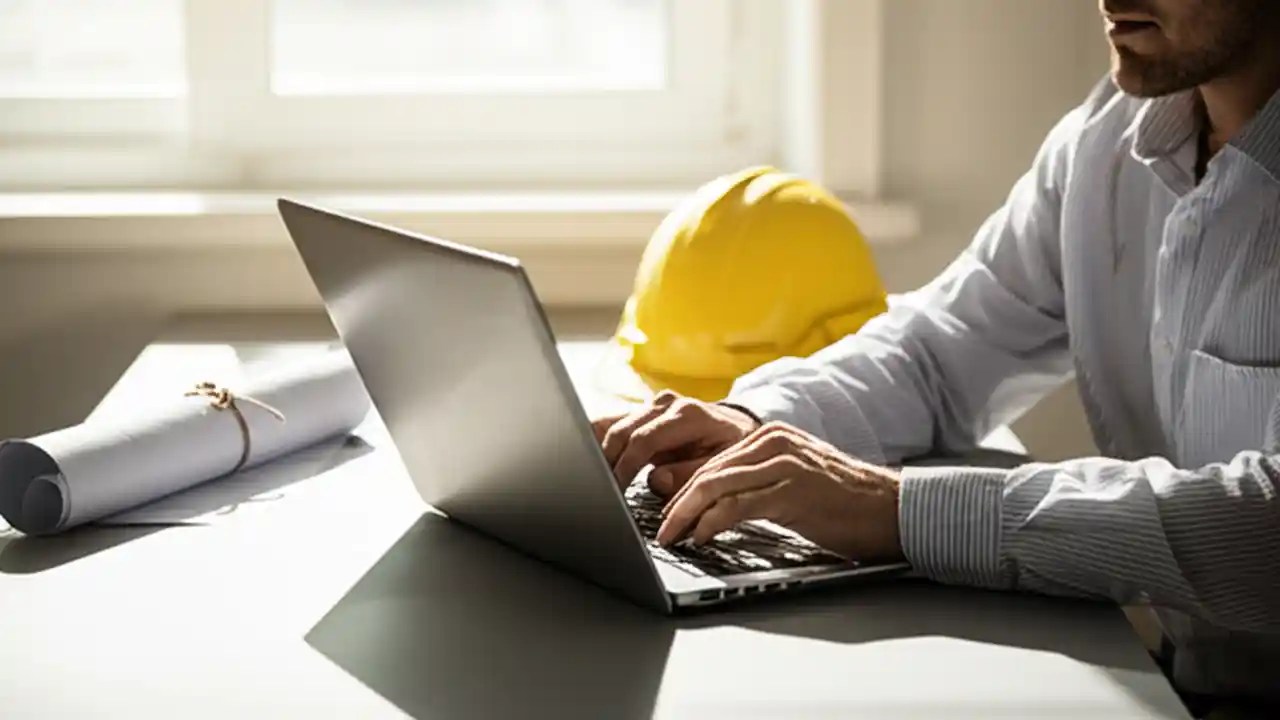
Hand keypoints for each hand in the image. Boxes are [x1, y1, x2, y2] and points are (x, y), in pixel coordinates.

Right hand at [590, 391, 761, 495]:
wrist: (738, 429)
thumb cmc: (731, 450)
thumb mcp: (722, 467)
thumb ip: (690, 475)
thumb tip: (657, 480)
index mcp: (688, 415)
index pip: (643, 439)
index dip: (625, 466)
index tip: (614, 489)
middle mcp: (666, 405)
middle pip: (621, 429)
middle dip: (606, 460)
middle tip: (598, 489)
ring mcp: (652, 406)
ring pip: (612, 422)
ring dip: (599, 449)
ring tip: (591, 474)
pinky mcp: (642, 412)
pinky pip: (613, 422)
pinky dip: (600, 439)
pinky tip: (590, 457)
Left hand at [656, 421, 903, 561]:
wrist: (891, 509)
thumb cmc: (843, 503)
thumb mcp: (792, 480)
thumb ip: (756, 481)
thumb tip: (712, 502)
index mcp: (771, 436)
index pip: (712, 460)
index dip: (683, 489)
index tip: (666, 513)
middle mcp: (774, 443)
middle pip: (708, 471)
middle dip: (677, 503)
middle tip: (661, 529)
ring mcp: (783, 464)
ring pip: (716, 485)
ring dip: (686, 514)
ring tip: (671, 536)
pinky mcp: (791, 491)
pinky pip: (737, 505)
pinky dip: (711, 522)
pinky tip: (700, 537)